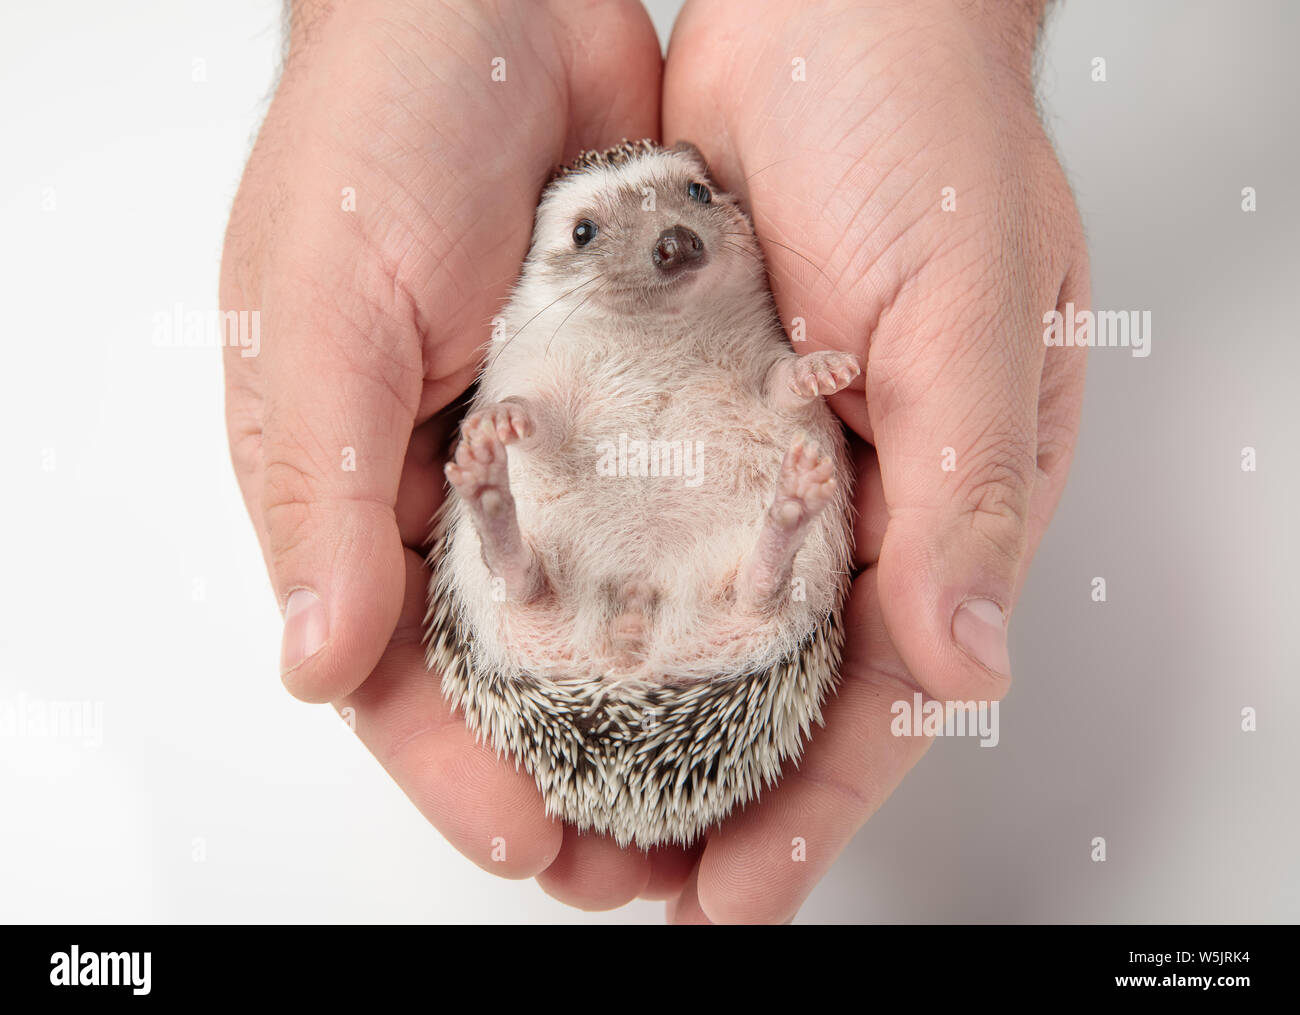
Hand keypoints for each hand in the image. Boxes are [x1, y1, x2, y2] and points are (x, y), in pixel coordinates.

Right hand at [219, 0, 663, 880]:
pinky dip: (709, 580)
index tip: (528, 840)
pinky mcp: (636, 398)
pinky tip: (757, 643)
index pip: (397, 670)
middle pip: (517, 670)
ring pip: (606, 609)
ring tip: (720, 789)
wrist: (490, 5)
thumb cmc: (370, 138)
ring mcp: (557, 447)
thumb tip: (322, 658)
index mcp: (359, 489)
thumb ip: (321, 493)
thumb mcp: (319, 315)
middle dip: (573, 768)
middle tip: (640, 858)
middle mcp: (461, 485)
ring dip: (656, 703)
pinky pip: (676, 509)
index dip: (453, 770)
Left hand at [655, 0, 1089, 921]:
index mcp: (946, 499)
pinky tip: (556, 660)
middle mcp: (854, 497)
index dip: (815, 804)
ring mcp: (766, 459)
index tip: (740, 889)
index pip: (886, 693)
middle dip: (715, 790)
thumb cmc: (929, 135)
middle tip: (633, 876)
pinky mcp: (692, 408)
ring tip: (574, 803)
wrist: (830, 17)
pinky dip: (611, 603)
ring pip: (709, 627)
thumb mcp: (970, 315)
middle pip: (784, 685)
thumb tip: (967, 658)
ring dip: (648, 719)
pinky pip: (651, 530)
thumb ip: (965, 491)